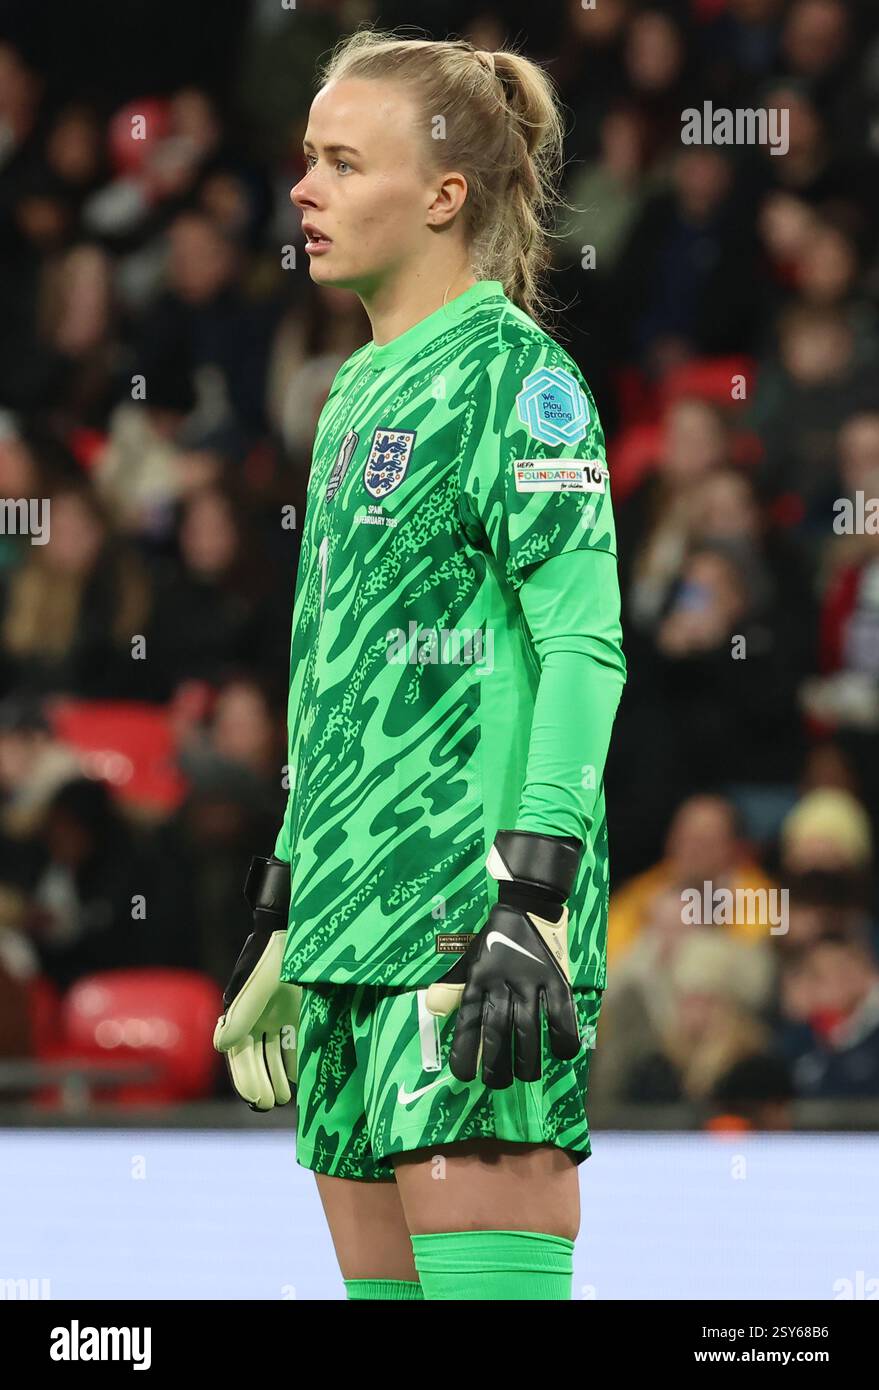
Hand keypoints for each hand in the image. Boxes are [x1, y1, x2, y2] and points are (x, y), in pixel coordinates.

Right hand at [213, 855, 299, 1110]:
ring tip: (285, 1097)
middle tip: (271, 1104)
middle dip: (261, 1080)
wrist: (297, 930)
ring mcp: (274, 1013)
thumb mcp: (260, 986)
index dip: (245, 1076)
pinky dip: (292, 1058)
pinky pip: (290, 1039)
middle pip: (254, 1056)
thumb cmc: (274, 956)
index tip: (255, 1099)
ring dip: (276, 1074)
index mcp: (239, 1012)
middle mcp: (254, 1016)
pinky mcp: (294, 1008)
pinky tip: (298, 1077)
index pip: (239, 1052)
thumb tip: (220, 1045)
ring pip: (272, 1051)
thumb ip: (242, 1015)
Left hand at [425, 831, 581, 1088]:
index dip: (465, 1052)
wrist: (527, 905)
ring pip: (529, 1029)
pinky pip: (561, 1014)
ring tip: (526, 1075)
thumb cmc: (493, 940)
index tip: (464, 1076)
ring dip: (528, 1060)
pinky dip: (563, 1037)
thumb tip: (432, 1008)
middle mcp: (502, 983)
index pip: (468, 1023)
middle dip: (496, 1065)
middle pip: (498, 1032)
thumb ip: (452, 986)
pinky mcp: (556, 979)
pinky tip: (562, 1053)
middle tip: (497, 1084)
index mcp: (478, 980)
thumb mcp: (467, 960)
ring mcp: (531, 981)